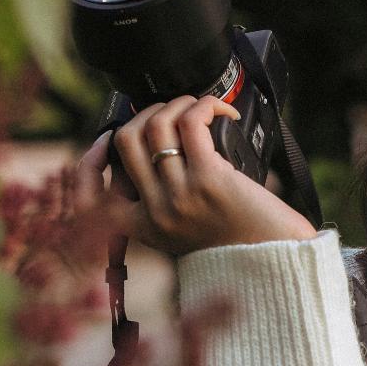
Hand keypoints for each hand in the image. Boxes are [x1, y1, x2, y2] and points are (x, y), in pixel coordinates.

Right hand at [72, 93, 318, 258]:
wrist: (278, 262)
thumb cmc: (241, 243)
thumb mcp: (186, 235)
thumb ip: (163, 207)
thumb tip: (154, 155)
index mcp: (143, 229)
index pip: (90, 195)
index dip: (88, 160)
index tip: (105, 139)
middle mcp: (155, 213)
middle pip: (126, 140)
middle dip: (146, 112)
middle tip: (172, 112)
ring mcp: (179, 196)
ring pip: (157, 125)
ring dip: (177, 103)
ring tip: (198, 107)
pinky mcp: (209, 179)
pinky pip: (192, 124)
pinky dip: (204, 106)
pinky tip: (222, 111)